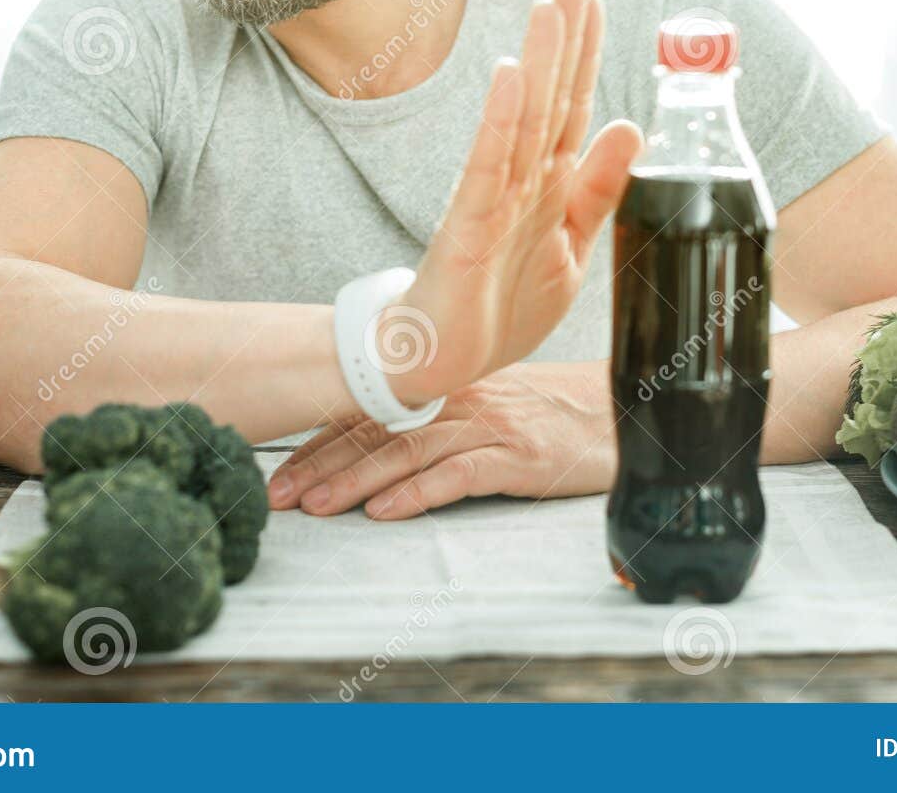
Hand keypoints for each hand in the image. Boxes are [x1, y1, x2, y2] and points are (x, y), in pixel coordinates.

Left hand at [269, 362, 615, 518]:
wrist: (619, 414)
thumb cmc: (547, 413)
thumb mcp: (485, 402)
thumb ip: (433, 413)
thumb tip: (372, 439)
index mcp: (443, 385)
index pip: (368, 410)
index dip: (318, 441)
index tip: (278, 472)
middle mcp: (458, 399)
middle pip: (376, 430)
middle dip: (320, 465)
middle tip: (277, 497)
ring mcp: (488, 425)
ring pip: (408, 451)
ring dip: (355, 481)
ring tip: (316, 508)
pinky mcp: (518, 455)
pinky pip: (460, 473)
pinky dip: (420, 493)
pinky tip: (386, 511)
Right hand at [377, 0, 642, 404]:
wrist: (441, 358)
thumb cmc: (502, 302)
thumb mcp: (571, 246)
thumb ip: (601, 188)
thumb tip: (633, 125)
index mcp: (548, 184)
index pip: (572, 106)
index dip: (585, 55)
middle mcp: (520, 180)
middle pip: (549, 99)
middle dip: (563, 40)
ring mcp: (493, 199)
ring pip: (522, 121)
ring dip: (538, 65)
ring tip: (548, 11)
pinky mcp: (468, 228)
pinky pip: (486, 168)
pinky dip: (500, 123)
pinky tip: (510, 79)